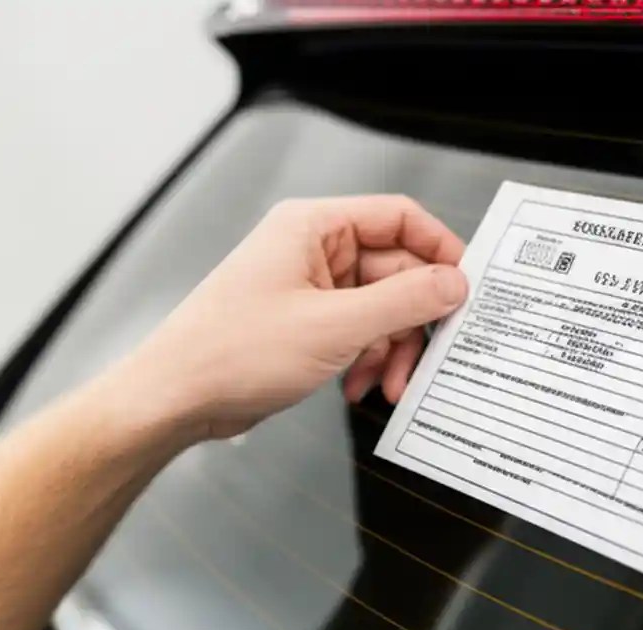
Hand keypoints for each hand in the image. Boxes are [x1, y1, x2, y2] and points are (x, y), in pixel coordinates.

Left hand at [114, 196, 467, 440]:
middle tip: (430, 357)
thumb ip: (404, 302)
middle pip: (396, 271)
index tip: (467, 288)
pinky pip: (359, 332)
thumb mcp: (334, 326)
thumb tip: (455, 283)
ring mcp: (309, 288)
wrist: (174, 399)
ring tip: (388, 386)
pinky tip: (359, 388)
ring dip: (391, 349)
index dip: (440, 249)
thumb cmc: (231, 352)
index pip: (399, 218)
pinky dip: (368, 360)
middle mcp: (313, 250)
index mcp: (314, 227)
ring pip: (381, 309)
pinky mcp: (306, 324)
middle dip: (413, 321)